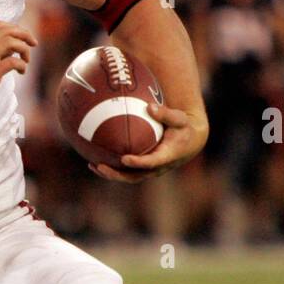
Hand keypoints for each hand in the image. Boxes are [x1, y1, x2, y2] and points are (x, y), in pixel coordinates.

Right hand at [0, 21, 36, 119]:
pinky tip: (21, 72)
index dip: (14, 28)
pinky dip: (21, 64)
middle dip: (24, 34)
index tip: (22, 38)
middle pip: (7, 30)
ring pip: (11, 41)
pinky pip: (13, 61)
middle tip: (33, 44)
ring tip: (26, 61)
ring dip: (24, 49)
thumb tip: (9, 50)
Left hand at [90, 103, 207, 182]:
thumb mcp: (180, 118)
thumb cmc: (184, 127)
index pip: (151, 162)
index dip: (138, 162)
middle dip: (118, 174)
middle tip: (101, 166)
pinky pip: (127, 172)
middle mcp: (157, 167)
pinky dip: (113, 169)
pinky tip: (95, 161)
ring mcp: (150, 170)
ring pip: (129, 177)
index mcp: (167, 156)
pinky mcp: (144, 169)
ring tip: (93, 166)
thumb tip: (149, 106)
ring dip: (111, 174)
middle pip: (136, 176)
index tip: (124, 159)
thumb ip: (165, 113)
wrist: (190, 142)